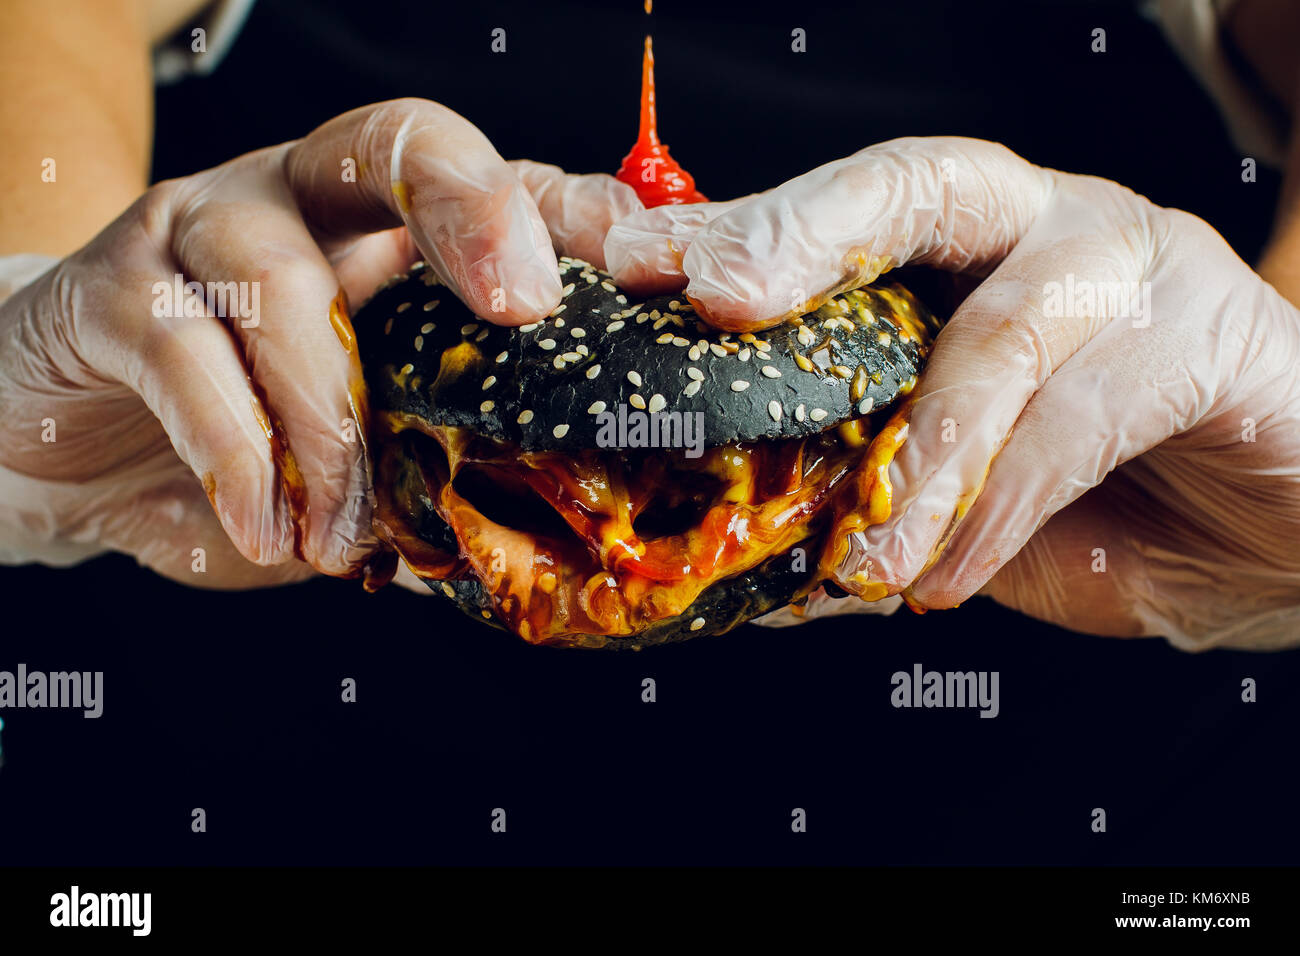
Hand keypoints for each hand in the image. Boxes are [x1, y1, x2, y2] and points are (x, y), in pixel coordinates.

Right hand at [0, 98, 640, 586]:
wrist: (63, 440)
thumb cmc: (238, 438)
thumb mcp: (358, 450)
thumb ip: (432, 469)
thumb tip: (533, 541)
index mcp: (387, 233)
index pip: (500, 186)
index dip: (576, 215)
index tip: (642, 270)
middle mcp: (303, 200)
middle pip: (395, 141)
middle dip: (472, 206)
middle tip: (520, 305)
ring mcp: (203, 227)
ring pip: (280, 276)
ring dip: (327, 417)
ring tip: (339, 531)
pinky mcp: (113, 288)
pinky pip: (186, 353)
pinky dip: (238, 451)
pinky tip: (266, 524)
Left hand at [604, 136, 1299, 649]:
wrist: (1278, 525)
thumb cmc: (1107, 494)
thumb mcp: (960, 494)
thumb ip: (874, 496)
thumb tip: (760, 552)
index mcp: (964, 247)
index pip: (840, 213)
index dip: (741, 234)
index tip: (638, 268)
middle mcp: (1040, 225)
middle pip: (918, 185)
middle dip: (808, 235)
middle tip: (721, 296)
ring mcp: (1132, 261)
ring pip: (1008, 324)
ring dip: (923, 451)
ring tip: (867, 550)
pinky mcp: (1216, 330)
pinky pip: (1090, 411)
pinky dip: (1009, 501)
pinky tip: (954, 569)